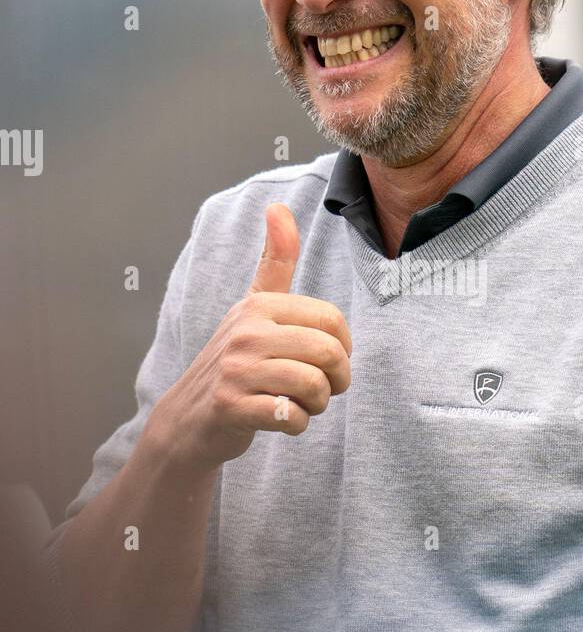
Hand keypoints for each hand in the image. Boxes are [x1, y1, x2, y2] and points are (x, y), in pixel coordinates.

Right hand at [149, 203, 351, 471]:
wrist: (189, 418)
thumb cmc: (235, 361)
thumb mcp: (252, 306)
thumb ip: (274, 261)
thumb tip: (278, 206)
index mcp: (258, 305)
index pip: (333, 320)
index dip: (344, 348)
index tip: (328, 362)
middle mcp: (245, 331)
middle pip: (329, 353)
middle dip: (336, 380)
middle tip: (323, 390)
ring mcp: (235, 369)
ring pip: (314, 386)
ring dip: (317, 405)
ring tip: (303, 404)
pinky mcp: (230, 407)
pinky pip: (291, 417)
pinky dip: (296, 425)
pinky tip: (280, 419)